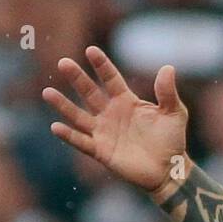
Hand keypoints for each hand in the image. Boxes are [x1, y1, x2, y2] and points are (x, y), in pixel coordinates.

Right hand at [42, 46, 188, 194]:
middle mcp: (111, 114)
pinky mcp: (101, 152)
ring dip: (63, 105)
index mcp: (126, 101)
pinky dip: (69, 136)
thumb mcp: (174, 112)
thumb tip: (168, 68)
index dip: (101, 65)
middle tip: (63, 62)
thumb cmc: (172, 140)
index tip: (91, 51)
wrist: (169, 170)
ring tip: (47, 92)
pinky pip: (82, 142)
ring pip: (79, 116)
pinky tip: (55, 127)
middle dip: (77, 78)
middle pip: (90, 92)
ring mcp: (104, 133)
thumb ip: (167, 92)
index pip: (110, 79)